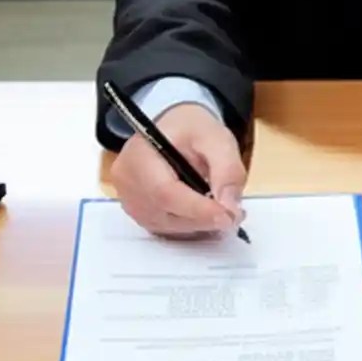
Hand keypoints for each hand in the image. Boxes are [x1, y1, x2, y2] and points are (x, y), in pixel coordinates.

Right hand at [111, 103, 246, 237]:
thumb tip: (230, 208)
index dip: (198, 209)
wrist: (174, 131)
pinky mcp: (139, 213)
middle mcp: (127, 181)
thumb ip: (227, 170)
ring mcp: (129, 201)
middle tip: (234, 214)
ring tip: (223, 210)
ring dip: (200, 225)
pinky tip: (206, 214)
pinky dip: (191, 227)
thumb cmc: (192, 131)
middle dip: (205, 219)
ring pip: (168, 226)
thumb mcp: (217, 139)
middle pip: (166, 213)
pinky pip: (167, 229)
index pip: (165, 192)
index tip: (229, 216)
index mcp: (139, 154)